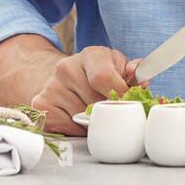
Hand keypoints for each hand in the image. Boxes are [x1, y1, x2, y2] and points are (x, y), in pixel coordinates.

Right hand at [31, 46, 146, 134]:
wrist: (64, 77)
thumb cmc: (99, 73)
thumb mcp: (118, 67)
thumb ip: (134, 74)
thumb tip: (143, 81)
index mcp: (91, 55)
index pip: (103, 78)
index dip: (119, 95)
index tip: (126, 103)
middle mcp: (66, 68)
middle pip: (94, 103)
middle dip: (107, 112)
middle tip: (110, 111)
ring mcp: (51, 86)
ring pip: (81, 118)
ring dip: (92, 122)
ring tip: (92, 112)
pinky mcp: (41, 105)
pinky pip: (66, 127)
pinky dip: (76, 129)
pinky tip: (77, 117)